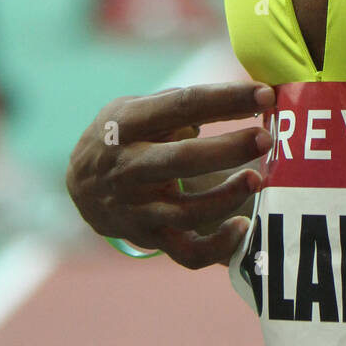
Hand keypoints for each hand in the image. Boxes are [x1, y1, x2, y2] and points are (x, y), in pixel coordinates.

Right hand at [66, 81, 275, 268]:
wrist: (79, 186)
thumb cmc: (124, 136)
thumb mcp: (136, 108)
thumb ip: (180, 102)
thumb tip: (244, 95)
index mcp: (128, 124)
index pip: (183, 105)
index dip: (226, 99)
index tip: (265, 93)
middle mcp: (129, 166)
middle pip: (183, 159)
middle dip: (229, 149)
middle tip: (265, 139)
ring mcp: (138, 207)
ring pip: (188, 210)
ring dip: (227, 197)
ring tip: (256, 179)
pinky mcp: (150, 236)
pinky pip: (187, 252)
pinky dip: (217, 246)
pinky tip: (242, 227)